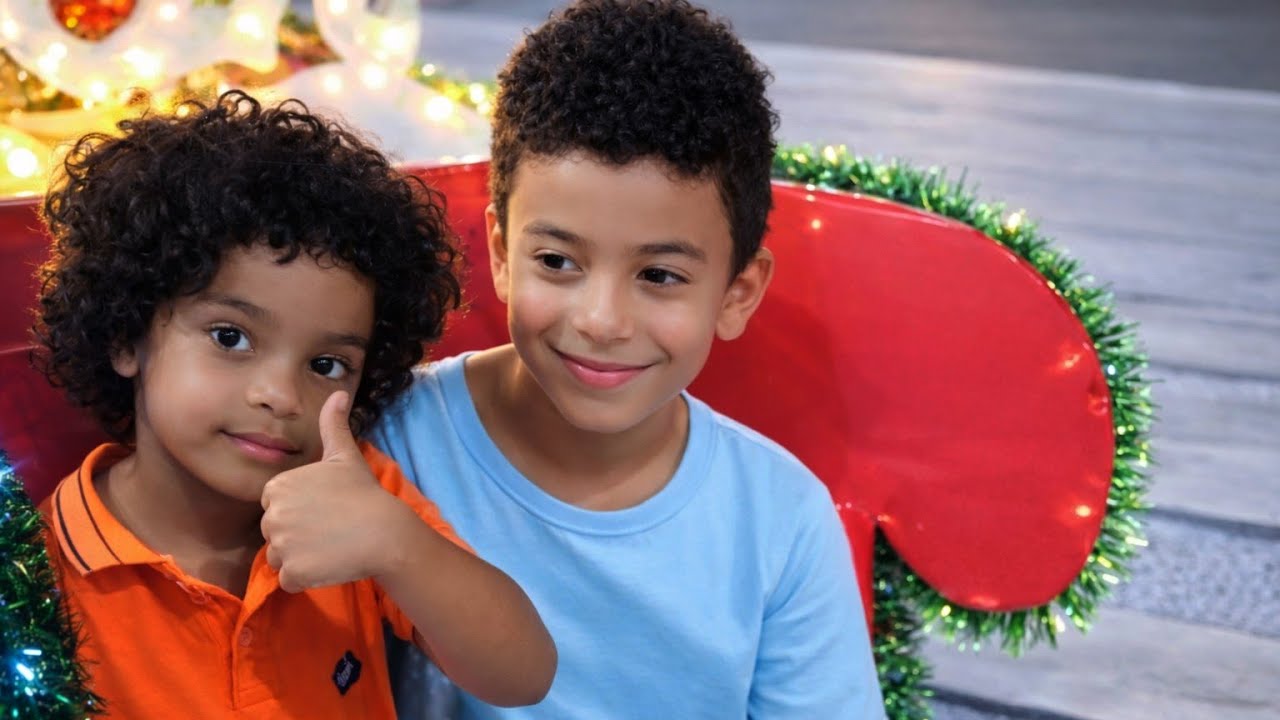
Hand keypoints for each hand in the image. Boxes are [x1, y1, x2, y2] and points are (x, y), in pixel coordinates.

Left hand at [261, 391, 409, 592]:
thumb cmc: (364, 493)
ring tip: (329, 547)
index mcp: (278, 486)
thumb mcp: (345, 456)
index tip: (323, 510)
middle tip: (329, 530)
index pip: (274, 506)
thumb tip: (338, 392)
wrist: (385, 533)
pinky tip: (328, 564)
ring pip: (279, 558)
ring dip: (300, 558)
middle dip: (297, 535)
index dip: (298, 510)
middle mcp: (273, 515)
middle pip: (273, 533)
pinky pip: (288, 580)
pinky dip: (306, 578)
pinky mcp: (292, 571)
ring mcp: (282, 545)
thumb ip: (333, 425)